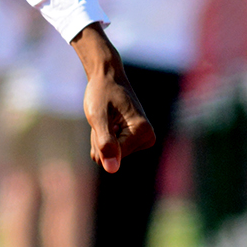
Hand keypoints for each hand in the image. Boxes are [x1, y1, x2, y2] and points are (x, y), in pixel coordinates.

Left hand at [71, 23, 154, 171]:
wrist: (107, 77)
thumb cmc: (101, 93)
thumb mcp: (98, 118)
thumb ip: (104, 143)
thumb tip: (111, 170)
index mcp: (143, 132)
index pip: (112, 156)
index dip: (99, 139)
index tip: (105, 117)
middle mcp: (148, 137)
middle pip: (113, 157)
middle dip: (100, 140)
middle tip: (104, 117)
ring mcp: (144, 139)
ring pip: (111, 155)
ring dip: (102, 138)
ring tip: (107, 118)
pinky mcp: (137, 139)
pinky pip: (113, 151)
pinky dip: (105, 138)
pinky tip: (109, 122)